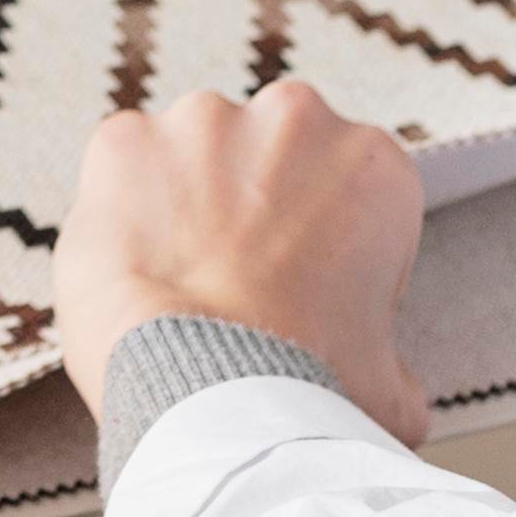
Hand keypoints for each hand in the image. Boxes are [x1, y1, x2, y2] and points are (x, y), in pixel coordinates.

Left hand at [56, 83, 431, 443]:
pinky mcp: (125, 139)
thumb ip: (391, 367)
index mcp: (372, 165)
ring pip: (192, 155)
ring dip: (185, 203)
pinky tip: (133, 267)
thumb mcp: (386, 391)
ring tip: (179, 283)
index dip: (323, 248)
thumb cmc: (301, 389)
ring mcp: (203, 121)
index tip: (301, 291)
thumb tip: (395, 396)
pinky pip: (121, 166)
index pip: (346, 192)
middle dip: (253, 210)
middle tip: (235, 286)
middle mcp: (294, 120)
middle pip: (268, 159)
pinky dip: (119, 209)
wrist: (207, 397)